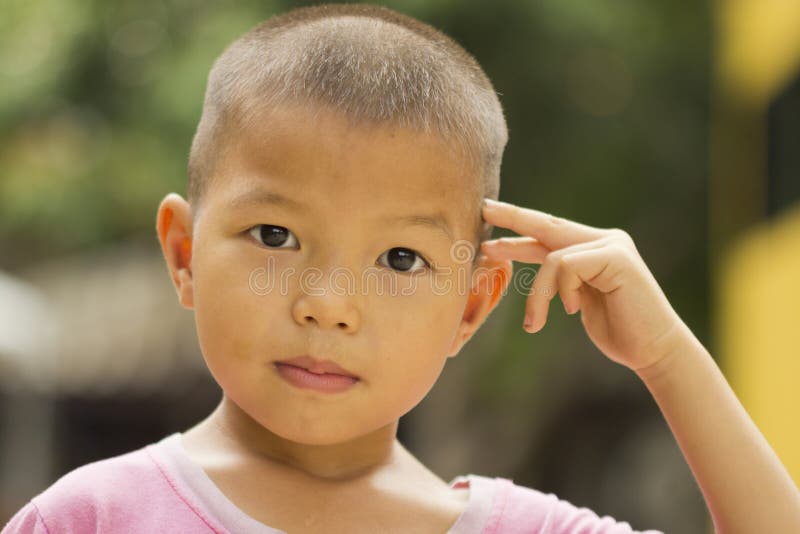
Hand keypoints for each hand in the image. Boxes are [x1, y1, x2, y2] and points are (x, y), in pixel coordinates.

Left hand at [480, 198, 690, 372]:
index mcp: (594, 248)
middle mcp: (604, 240)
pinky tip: (572, 310)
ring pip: (551, 256)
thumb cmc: (618, 331)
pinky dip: (560, 291)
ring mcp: (612, 245)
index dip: (518, 228)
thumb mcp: (578, 300)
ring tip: (535, 321)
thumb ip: (561, 279)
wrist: (654, 351)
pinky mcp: (616, 257)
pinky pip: (564, 265)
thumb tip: (532, 264)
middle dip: (513, 218)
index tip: (489, 219)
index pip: (548, 233)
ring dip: (537, 294)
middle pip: (547, 224)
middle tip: (484, 210)